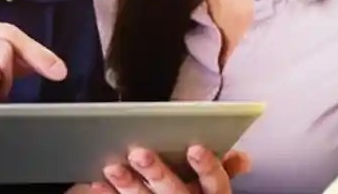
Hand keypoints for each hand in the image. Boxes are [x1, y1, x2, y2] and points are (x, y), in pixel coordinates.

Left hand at [90, 146, 250, 193]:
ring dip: (128, 186)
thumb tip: (243, 159)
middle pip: (176, 193)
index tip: (194, 148)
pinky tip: (95, 183)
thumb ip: (222, 169)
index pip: (216, 184)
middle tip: (139, 152)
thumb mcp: (211, 189)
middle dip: (157, 173)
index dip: (207, 167)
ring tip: (111, 166)